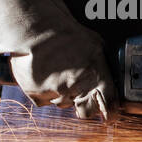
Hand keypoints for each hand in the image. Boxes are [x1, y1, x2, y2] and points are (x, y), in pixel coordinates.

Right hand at [0, 0, 117, 119]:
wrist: (32, 29)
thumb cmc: (62, 30)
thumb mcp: (92, 41)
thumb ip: (101, 62)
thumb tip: (109, 76)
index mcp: (95, 71)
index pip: (108, 104)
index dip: (108, 110)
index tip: (109, 112)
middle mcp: (77, 85)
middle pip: (85, 109)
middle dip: (83, 100)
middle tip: (77, 84)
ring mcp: (56, 91)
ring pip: (63, 103)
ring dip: (61, 93)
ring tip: (55, 70)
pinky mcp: (37, 94)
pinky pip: (44, 100)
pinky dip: (43, 90)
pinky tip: (43, 73)